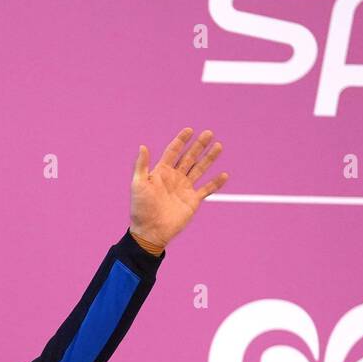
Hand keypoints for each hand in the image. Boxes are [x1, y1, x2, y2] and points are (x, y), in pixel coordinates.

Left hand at [129, 128, 227, 247]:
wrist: (150, 231)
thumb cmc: (141, 208)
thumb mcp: (138, 184)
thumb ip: (142, 165)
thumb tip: (143, 146)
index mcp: (161, 172)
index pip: (173, 151)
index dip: (181, 140)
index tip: (189, 130)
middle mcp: (175, 178)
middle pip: (189, 157)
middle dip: (199, 145)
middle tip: (208, 133)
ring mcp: (184, 188)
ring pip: (200, 169)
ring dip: (209, 158)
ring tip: (218, 146)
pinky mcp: (192, 201)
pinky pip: (207, 189)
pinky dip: (216, 183)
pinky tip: (224, 175)